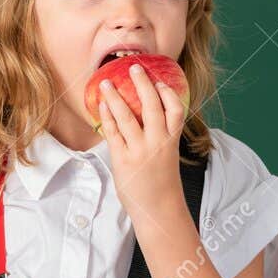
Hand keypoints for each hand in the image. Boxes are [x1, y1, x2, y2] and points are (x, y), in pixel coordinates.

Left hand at [95, 62, 185, 223]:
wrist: (158, 210)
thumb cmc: (162, 183)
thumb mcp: (167, 156)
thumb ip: (160, 137)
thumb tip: (146, 117)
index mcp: (172, 141)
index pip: (175, 110)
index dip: (168, 93)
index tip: (160, 81)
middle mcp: (157, 143)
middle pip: (152, 106)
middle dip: (143, 84)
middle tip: (134, 67)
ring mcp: (140, 151)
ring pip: (127, 116)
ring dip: (116, 96)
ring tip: (106, 82)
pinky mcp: (123, 159)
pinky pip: (113, 132)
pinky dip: (107, 117)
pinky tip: (102, 105)